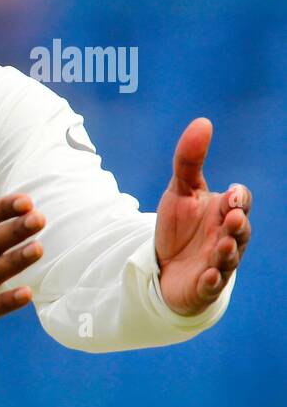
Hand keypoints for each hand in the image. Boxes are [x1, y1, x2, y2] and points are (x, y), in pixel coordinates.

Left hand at [156, 118, 251, 315]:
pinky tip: (208, 276)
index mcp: (225, 212)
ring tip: (221, 244)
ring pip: (230, 257)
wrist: (165, 265)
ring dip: (228, 251)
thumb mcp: (179, 191)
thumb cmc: (180, 226)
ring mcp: (218, 262)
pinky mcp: (205, 284)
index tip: (231, 193)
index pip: (241, 202)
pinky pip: (213, 284)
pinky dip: (213, 281)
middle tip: (231, 216)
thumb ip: (189, 160)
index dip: (239, 198)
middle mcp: (227, 237)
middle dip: (237, 223)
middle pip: (240, 229)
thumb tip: (203, 122)